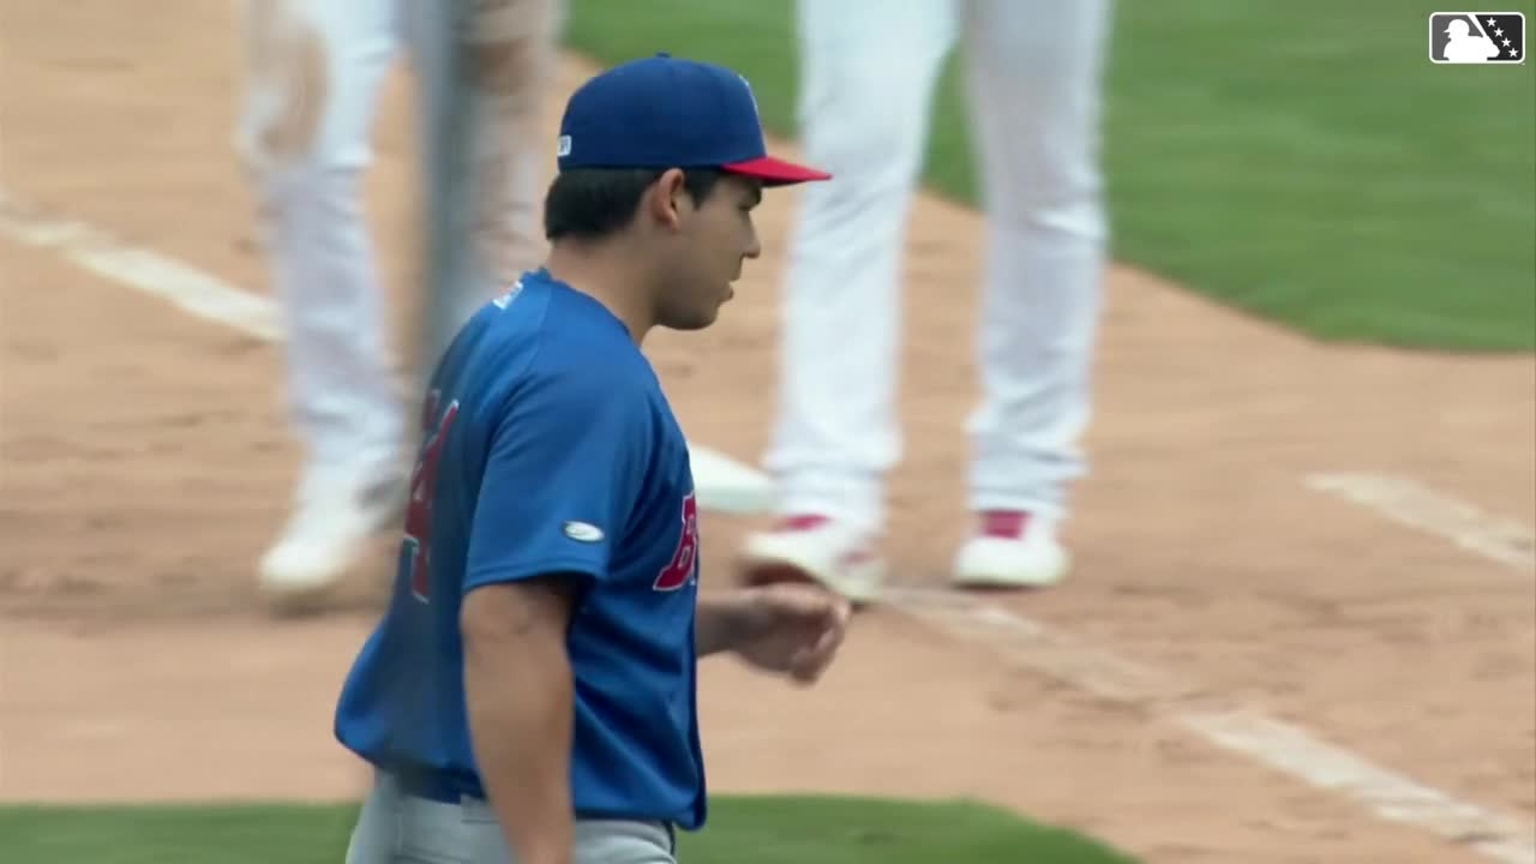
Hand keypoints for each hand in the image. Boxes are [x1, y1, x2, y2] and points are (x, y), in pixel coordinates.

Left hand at [729, 583, 851, 684]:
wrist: (731, 625)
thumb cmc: (751, 607)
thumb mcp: (773, 602)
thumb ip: (799, 605)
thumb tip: (824, 606)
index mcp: (814, 603)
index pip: (840, 612)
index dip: (840, 626)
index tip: (826, 640)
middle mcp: (816, 623)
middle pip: (836, 640)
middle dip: (824, 652)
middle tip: (801, 658)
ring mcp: (808, 643)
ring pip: (826, 659)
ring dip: (814, 666)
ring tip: (793, 666)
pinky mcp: (798, 661)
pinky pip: (812, 673)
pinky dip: (806, 677)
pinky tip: (792, 676)